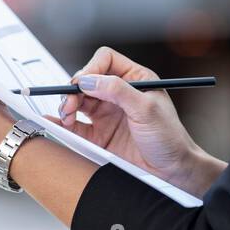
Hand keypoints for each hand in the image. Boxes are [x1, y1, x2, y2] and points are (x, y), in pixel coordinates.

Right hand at [54, 46, 214, 193]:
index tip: (82, 84)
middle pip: (87, 81)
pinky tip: (57, 122)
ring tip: (67, 115)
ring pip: (79, 101)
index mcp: (134, 78)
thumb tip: (89, 80)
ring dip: (68, 105)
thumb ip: (118, 91)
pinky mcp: (100, 134)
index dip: (91, 69)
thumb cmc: (169, 136)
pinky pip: (77, 125)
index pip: (105, 61)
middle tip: (69, 104)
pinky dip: (64, 123)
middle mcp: (119, 93)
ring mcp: (108, 113)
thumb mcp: (146, 109)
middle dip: (74, 90)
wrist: (172, 168)